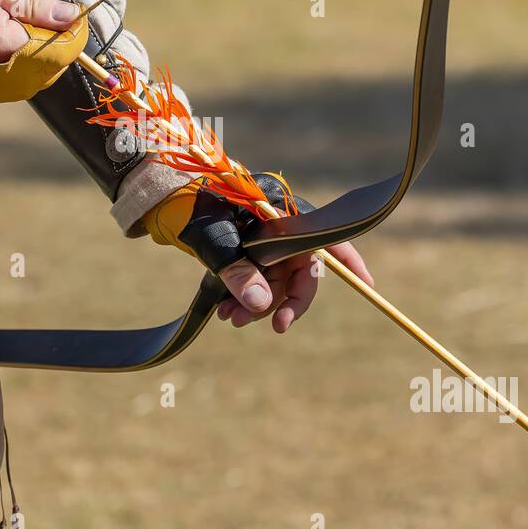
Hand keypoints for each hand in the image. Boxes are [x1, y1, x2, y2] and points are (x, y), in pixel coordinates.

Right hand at [0, 0, 87, 107]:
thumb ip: (35, 6)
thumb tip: (71, 18)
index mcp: (2, 47)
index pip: (58, 55)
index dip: (74, 39)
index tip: (77, 22)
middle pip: (44, 75)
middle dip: (55, 53)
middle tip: (52, 26)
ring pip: (25, 86)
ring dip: (35, 65)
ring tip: (25, 34)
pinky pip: (1, 89)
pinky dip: (12, 72)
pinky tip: (3, 48)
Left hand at [143, 175, 374, 332]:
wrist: (159, 201)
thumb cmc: (188, 208)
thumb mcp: (212, 239)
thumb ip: (238, 271)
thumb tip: (263, 307)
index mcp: (282, 213)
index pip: (325, 235)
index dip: (349, 259)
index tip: (367, 285)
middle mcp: (279, 228)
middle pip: (300, 270)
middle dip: (287, 301)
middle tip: (274, 328)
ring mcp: (263, 243)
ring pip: (276, 283)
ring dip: (259, 306)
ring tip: (230, 320)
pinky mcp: (246, 255)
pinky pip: (256, 284)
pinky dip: (245, 300)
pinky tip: (226, 312)